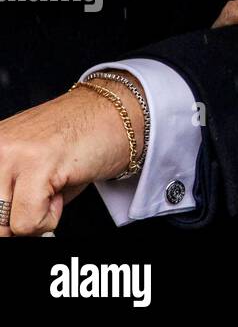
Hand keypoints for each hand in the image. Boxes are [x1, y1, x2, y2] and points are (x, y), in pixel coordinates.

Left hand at [0, 78, 143, 236]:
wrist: (123, 110)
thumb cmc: (83, 137)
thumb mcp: (32, 168)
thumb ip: (11, 196)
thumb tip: (6, 230)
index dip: (6, 215)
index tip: (23, 208)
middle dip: (17, 218)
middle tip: (41, 197)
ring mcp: (13, 152)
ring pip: (6, 224)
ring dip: (34, 217)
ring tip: (53, 189)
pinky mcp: (38, 162)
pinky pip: (28, 221)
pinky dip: (50, 218)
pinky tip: (64, 188)